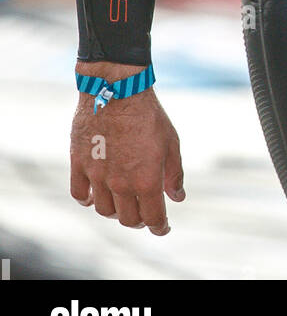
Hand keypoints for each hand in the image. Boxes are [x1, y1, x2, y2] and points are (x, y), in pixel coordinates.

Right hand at [70, 65, 184, 233]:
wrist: (117, 88)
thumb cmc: (148, 114)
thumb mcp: (171, 142)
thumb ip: (174, 173)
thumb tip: (177, 197)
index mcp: (146, 179)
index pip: (153, 218)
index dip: (159, 227)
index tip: (162, 227)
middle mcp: (121, 183)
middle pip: (128, 218)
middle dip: (139, 220)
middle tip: (143, 213)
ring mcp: (98, 175)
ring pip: (104, 210)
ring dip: (115, 211)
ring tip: (122, 202)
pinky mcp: (79, 163)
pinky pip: (79, 193)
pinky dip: (87, 199)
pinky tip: (95, 195)